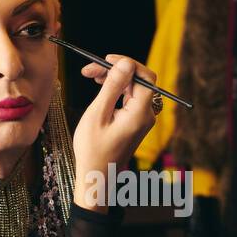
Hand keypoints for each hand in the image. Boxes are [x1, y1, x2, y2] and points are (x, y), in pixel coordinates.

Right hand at [71, 54, 157, 210]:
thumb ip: (112, 87)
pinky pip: (130, 98)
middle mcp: (146, 115)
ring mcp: (142, 119)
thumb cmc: (93, 149)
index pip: (145, 77)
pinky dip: (117, 90)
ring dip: (114, 78)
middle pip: (138, 80)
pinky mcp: (135, 122)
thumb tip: (124, 63)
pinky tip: (101, 88)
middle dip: (116, 70)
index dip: (127, 64)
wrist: (96, 176)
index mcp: (140, 113)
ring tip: (91, 76)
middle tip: (90, 70)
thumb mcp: (98, 114)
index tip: (105, 60)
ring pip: (133, 88)